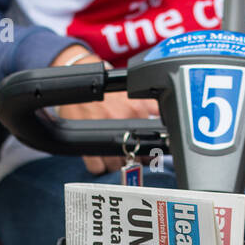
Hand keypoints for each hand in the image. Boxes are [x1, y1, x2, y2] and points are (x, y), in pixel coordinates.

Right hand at [52, 46, 159, 175]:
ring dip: (114, 165)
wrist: (82, 77)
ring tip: (111, 157)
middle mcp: (121, 121)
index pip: (147, 145)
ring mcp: (103, 133)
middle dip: (129, 159)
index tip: (141, 157)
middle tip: (125, 155)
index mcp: (135, 111)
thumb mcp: (132, 95)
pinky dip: (98, 167)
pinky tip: (99, 159)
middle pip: (132, 158)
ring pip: (115, 166)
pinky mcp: (85, 142)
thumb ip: (150, 106)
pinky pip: (96, 168)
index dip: (146, 156)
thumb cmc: (106, 89)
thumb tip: (162, 116)